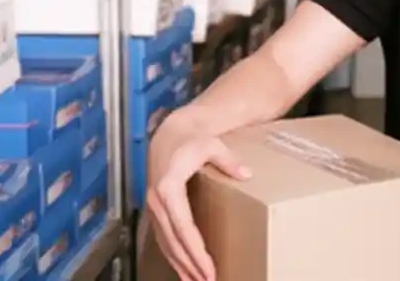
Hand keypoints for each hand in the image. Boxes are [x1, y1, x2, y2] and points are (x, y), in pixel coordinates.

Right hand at [146, 111, 252, 280]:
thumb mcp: (212, 145)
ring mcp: (154, 207)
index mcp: (168, 187)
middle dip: (190, 265)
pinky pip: (163, 238)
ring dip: (180, 265)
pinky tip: (183, 269)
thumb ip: (228, 160)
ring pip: (166, 243)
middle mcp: (157, 201)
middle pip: (174, 241)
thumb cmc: (191, 140)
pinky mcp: (156, 210)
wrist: (170, 134)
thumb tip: (245, 174)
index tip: (208, 269)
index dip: (196, 251)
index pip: (183, 227)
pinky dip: (173, 256)